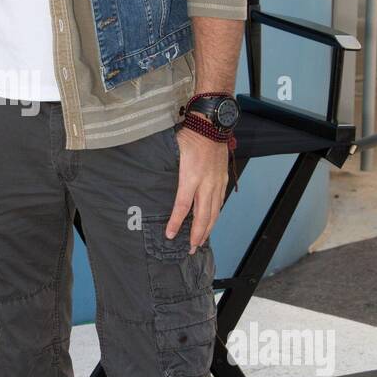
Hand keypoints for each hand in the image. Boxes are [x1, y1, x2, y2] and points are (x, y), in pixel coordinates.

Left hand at [165, 126, 228, 252]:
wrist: (211, 126)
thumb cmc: (189, 137)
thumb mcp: (173, 153)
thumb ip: (166, 170)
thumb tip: (153, 183)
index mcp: (191, 177)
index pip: (182, 206)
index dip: (175, 222)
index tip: (169, 235)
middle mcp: (206, 184)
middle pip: (203, 216)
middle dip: (196, 235)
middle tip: (190, 249)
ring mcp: (217, 183)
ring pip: (214, 212)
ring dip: (208, 229)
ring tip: (200, 242)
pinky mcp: (223, 180)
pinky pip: (220, 203)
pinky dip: (215, 216)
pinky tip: (211, 223)